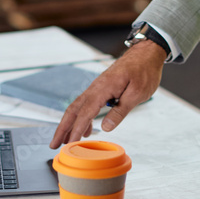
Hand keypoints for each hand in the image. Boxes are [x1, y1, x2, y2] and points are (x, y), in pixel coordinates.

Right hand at [49, 39, 165, 147]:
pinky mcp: (102, 88)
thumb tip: (105, 128)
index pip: (85, 113)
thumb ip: (120, 111)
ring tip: (65, 141)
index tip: (69, 145)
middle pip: (74, 109)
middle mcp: (96, 87)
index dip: (75, 130)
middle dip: (62, 128)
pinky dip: (81, 118)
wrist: (146, 53)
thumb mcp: (137, 93)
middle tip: (53, 144)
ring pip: (78, 107)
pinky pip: (87, 104)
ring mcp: (97, 87)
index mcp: (104, 88)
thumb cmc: (144, 70)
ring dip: (69, 124)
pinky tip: (85, 130)